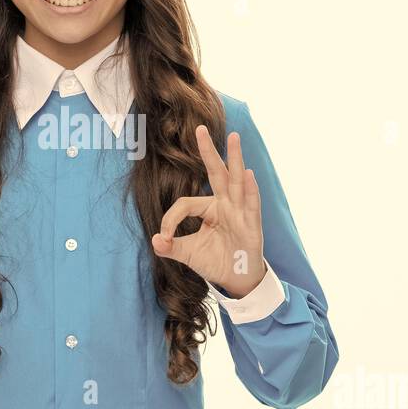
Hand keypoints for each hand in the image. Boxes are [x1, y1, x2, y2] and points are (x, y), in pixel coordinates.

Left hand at [151, 124, 266, 297]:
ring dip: (235, 158)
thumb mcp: (188, 254)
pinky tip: (248, 173)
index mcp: (209, 208)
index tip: (164, 238)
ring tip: (234, 137)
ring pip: (236, 181)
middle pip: (216, 173)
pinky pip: (251, 204)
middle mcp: (225, 204)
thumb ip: (170, 246)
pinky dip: (250, 189)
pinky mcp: (252, 224)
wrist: (237, 280)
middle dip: (208, 151)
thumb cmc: (216, 261)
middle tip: (200, 128)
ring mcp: (240, 212)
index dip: (171, 219)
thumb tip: (155, 240)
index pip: (185, 203)